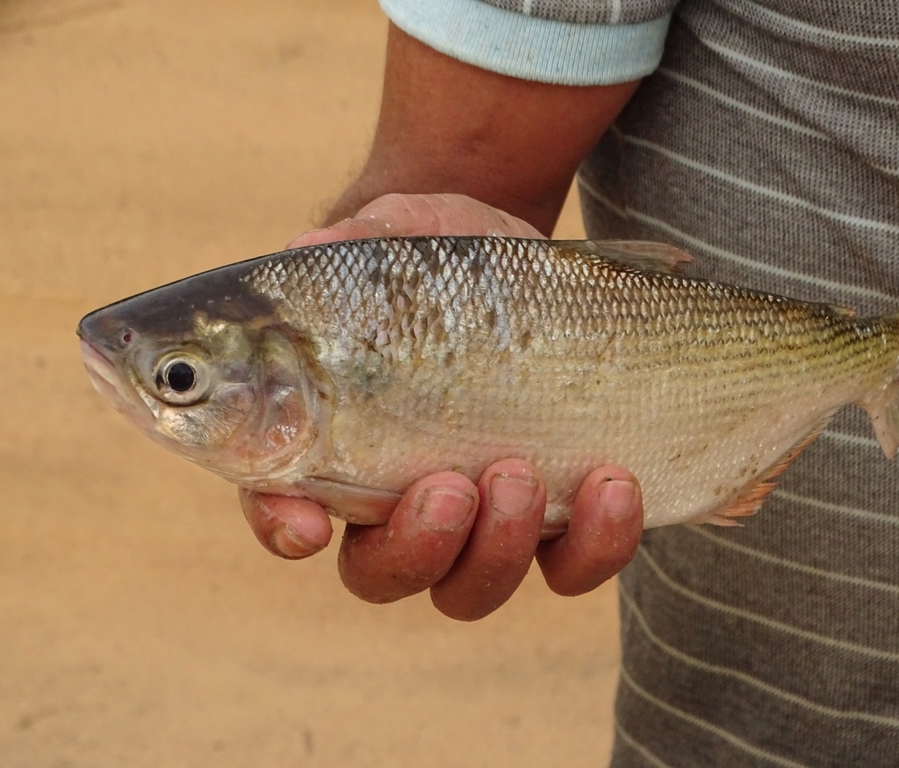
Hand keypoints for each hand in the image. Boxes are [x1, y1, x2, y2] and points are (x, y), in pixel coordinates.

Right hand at [239, 193, 643, 619]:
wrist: (542, 272)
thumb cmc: (451, 259)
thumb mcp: (413, 232)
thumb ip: (363, 240)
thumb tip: (316, 242)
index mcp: (339, 440)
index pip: (286, 503)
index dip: (285, 526)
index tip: (307, 524)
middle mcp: (402, 498)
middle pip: (381, 571)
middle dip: (413, 547)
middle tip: (448, 486)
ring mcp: (483, 519)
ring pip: (469, 588)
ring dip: (496, 550)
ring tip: (523, 471)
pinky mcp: (559, 518)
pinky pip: (571, 566)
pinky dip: (593, 544)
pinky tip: (613, 482)